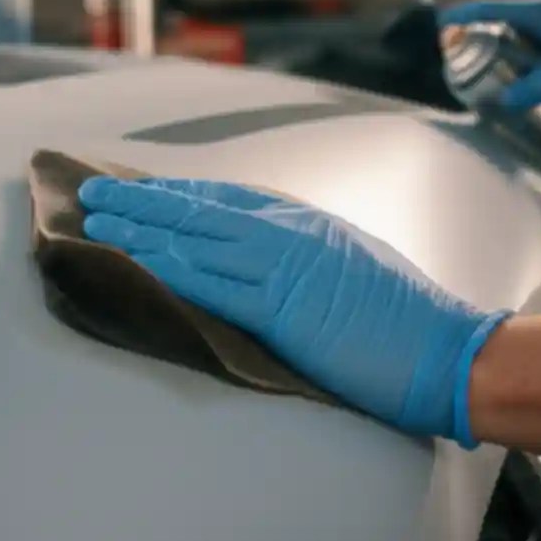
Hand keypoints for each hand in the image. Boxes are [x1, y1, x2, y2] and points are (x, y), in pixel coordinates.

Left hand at [79, 176, 509, 444]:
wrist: (450, 352)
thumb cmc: (408, 321)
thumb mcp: (352, 269)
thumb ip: (306, 259)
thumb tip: (267, 262)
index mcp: (307, 224)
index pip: (225, 199)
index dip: (173, 194)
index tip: (136, 189)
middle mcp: (290, 233)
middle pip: (197, 208)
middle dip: (140, 199)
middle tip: (91, 192)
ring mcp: (286, 267)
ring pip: (194, 238)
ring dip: (137, 228)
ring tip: (92, 220)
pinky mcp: (283, 308)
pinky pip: (213, 283)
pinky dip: (168, 268)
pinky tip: (133, 259)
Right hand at [440, 0, 540, 108]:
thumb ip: (538, 87)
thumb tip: (501, 104)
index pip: (488, 9)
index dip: (459, 19)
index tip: (435, 33)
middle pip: (498, 25)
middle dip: (473, 43)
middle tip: (453, 68)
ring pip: (516, 42)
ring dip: (496, 58)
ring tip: (478, 84)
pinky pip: (534, 54)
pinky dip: (518, 67)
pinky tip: (516, 91)